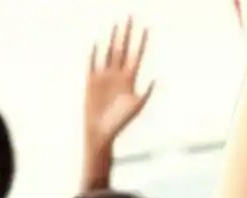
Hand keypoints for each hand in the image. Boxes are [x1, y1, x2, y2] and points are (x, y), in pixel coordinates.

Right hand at [84, 18, 154, 146]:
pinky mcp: (91, 81)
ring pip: (109, 52)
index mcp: (130, 80)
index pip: (136, 55)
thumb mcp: (136, 107)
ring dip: (113, 38)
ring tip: (117, 24)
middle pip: (123, 48)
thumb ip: (145, 93)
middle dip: (127, 33)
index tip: (146, 27)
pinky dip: (95, 53)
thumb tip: (154, 78)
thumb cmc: (120, 123)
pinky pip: (93, 63)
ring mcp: (104, 77)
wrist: (101, 132)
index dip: (141, 41)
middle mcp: (118, 75)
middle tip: (130, 16)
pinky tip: (97, 43)